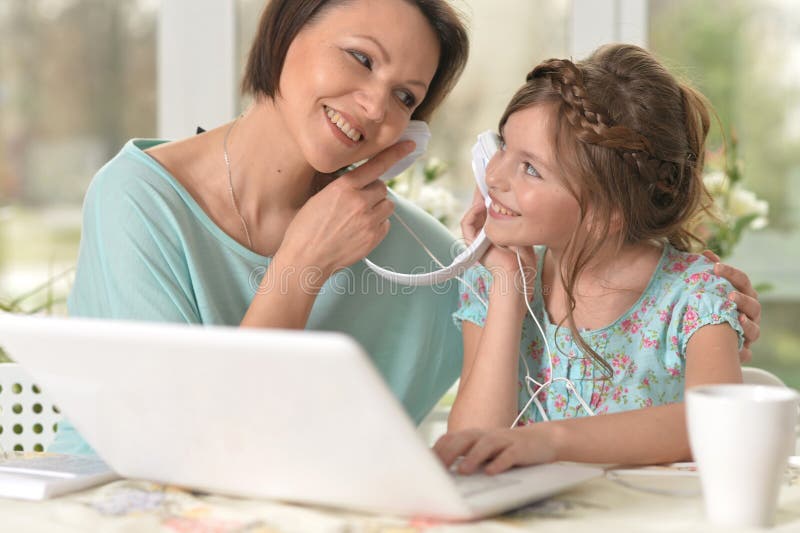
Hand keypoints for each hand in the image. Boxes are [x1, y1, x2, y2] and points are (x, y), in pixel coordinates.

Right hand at [278, 141, 414, 280]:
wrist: (305, 258)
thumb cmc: (306, 228)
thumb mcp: (320, 197)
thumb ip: (343, 186)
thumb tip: (359, 182)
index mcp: (344, 187)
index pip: (376, 165)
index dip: (394, 154)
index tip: (409, 145)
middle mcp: (360, 202)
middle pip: (382, 187)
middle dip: (373, 192)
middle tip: (357, 203)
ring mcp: (369, 221)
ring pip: (387, 206)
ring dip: (377, 208)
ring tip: (358, 217)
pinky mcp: (374, 238)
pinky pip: (386, 224)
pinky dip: (377, 225)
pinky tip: (359, 230)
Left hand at [433, 427, 555, 475]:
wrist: (542, 440)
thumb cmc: (508, 449)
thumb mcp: (486, 451)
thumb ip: (467, 456)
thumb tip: (442, 470)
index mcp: (476, 436)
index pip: (453, 438)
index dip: (439, 449)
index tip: (425, 463)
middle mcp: (488, 435)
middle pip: (465, 438)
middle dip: (450, 452)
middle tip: (438, 468)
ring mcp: (504, 440)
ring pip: (486, 445)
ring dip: (473, 457)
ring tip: (463, 471)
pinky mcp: (521, 448)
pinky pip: (509, 455)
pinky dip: (500, 463)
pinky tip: (491, 472)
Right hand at [461, 188, 536, 298]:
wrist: (518, 274)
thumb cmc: (524, 256)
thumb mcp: (522, 230)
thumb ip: (516, 216)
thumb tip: (516, 198)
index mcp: (494, 230)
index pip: (488, 207)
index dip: (490, 193)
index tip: (497, 182)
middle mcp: (483, 234)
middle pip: (479, 207)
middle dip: (483, 193)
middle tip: (489, 181)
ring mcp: (476, 239)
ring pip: (472, 213)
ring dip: (477, 200)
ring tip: (486, 192)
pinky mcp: (472, 243)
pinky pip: (466, 224)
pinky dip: (472, 213)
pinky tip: (481, 206)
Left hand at [702, 250, 760, 362]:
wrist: (708, 335)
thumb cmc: (712, 306)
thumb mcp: (710, 290)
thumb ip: (710, 272)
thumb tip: (706, 252)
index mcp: (743, 294)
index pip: (741, 280)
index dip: (730, 272)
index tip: (714, 266)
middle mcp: (750, 311)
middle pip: (752, 303)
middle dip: (742, 299)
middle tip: (729, 295)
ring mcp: (749, 330)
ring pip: (754, 327)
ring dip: (746, 323)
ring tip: (736, 318)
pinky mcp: (744, 348)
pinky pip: (747, 351)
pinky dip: (744, 350)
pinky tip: (739, 349)